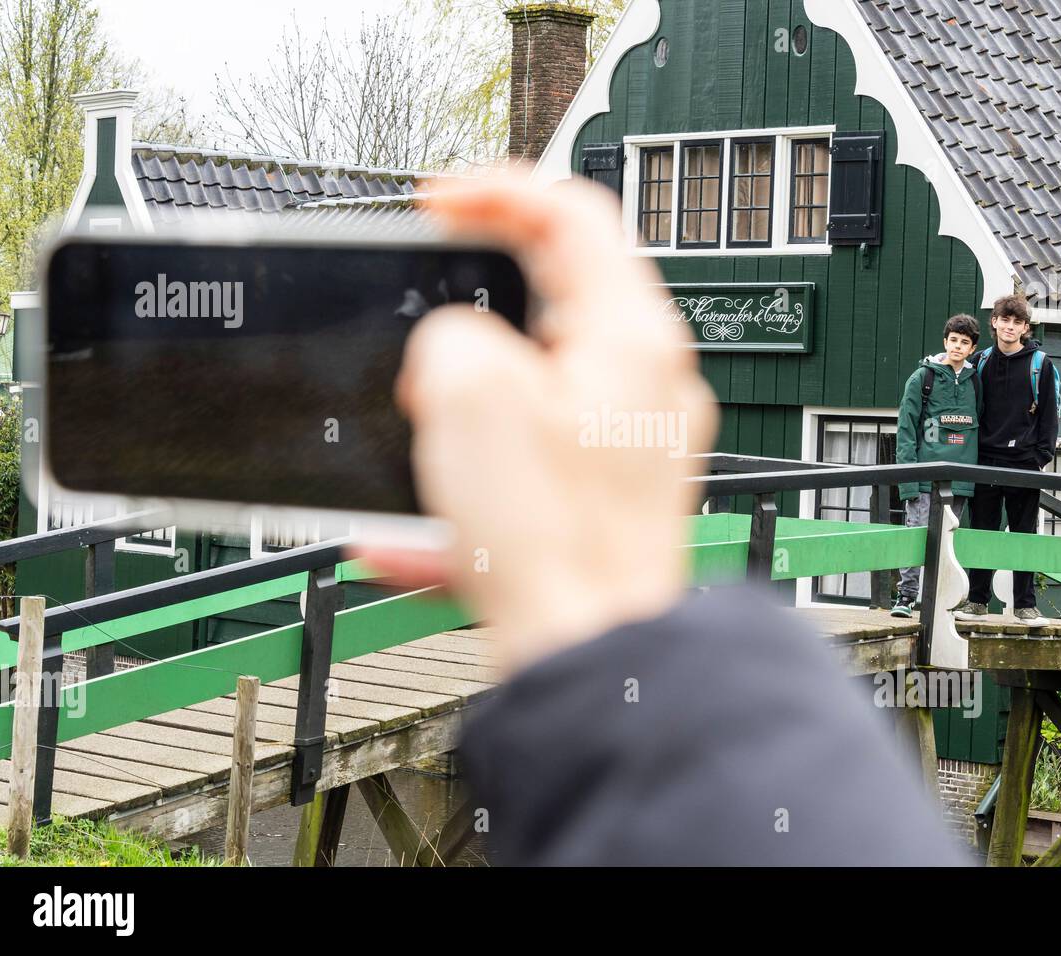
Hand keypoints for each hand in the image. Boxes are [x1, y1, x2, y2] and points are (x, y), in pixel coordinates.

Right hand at [353, 170, 718, 672]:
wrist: (589, 661)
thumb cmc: (558, 547)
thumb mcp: (471, 399)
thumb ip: (451, 334)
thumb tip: (452, 346)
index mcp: (631, 339)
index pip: (571, 215)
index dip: (495, 194)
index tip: (440, 208)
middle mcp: (645, 387)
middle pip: (553, 304)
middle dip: (470, 319)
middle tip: (427, 345)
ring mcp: (628, 447)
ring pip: (530, 391)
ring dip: (462, 410)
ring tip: (427, 444)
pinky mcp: (602, 502)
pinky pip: (523, 468)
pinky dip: (468, 485)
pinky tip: (415, 533)